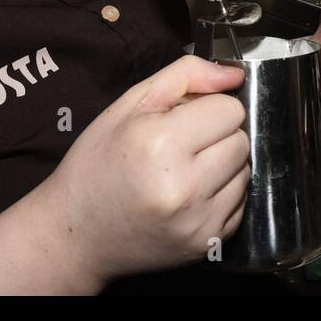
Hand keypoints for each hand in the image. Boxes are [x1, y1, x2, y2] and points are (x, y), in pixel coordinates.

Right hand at [37, 55, 248, 286]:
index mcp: (160, 143)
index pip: (230, 110)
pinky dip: (221, 195)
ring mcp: (198, 221)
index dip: (207, 108)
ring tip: (182, 172)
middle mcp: (183, 187)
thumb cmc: (98, 165)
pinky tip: (188, 196)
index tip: (181, 120)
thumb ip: (186, 76)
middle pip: (241, 140)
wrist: (76, 236)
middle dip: (216, 136)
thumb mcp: (128, 106)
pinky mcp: (208, 244)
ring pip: (245, 171)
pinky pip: (240, 203)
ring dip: (222, 166)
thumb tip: (234, 75)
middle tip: (180, 147)